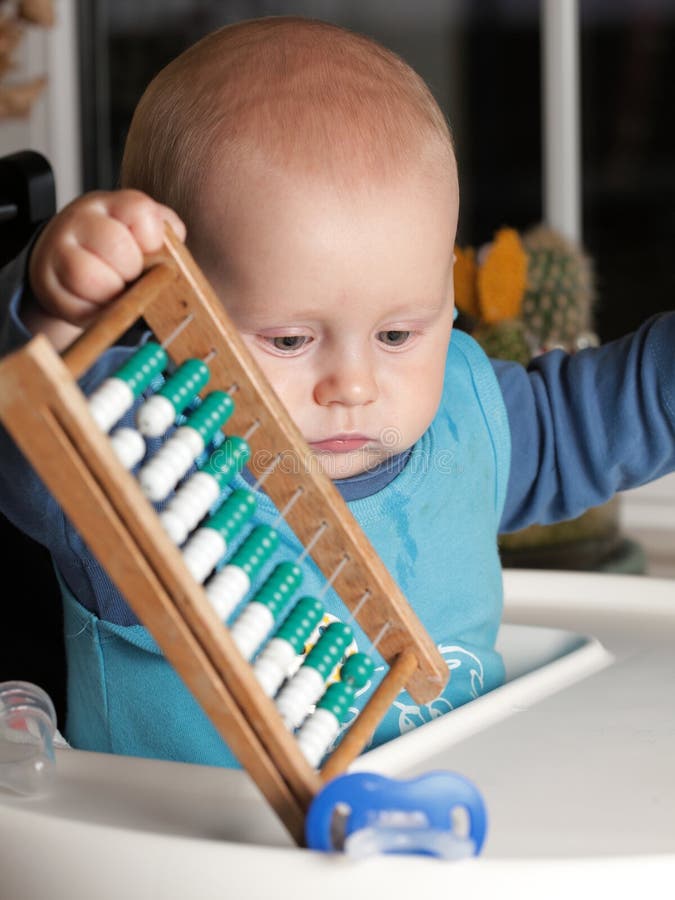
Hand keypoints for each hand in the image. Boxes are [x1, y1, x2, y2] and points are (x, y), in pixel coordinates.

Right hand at [27, 190, 185, 336]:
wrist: (71, 267)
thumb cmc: (119, 252)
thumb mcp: (145, 235)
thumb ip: (167, 237)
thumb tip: (175, 252)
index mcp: (113, 205)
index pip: (140, 211)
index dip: (152, 239)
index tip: (150, 251)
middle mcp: (81, 220)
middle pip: (116, 245)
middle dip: (132, 270)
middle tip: (131, 276)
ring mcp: (58, 249)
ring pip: (88, 276)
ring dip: (111, 293)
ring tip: (115, 290)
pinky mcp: (46, 282)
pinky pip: (75, 305)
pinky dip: (94, 311)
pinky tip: (98, 302)